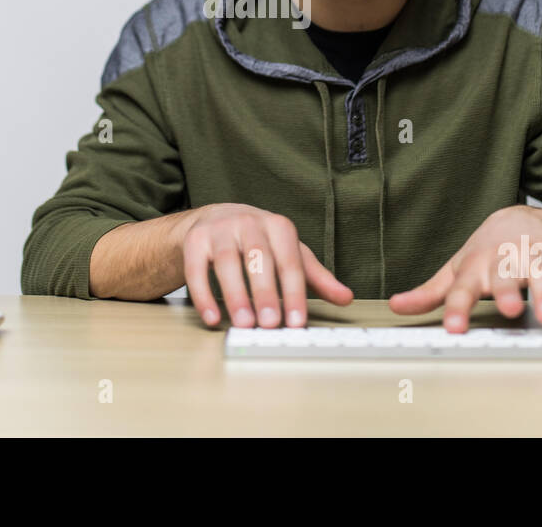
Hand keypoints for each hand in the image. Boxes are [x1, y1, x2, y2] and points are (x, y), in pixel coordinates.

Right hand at [180, 203, 352, 327]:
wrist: (215, 218)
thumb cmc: (259, 242)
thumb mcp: (290, 254)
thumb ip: (316, 278)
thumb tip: (346, 298)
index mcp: (279, 227)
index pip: (290, 262)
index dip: (294, 293)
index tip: (296, 322)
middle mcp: (249, 222)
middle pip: (258, 258)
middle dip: (265, 292)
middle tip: (269, 323)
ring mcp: (220, 229)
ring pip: (227, 262)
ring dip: (235, 294)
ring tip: (243, 323)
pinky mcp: (195, 240)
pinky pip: (196, 269)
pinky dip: (203, 295)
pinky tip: (212, 317)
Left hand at [388, 205, 541, 332]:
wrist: (520, 218)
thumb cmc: (485, 254)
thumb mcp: (457, 269)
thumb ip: (430, 293)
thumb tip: (396, 307)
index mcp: (476, 267)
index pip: (462, 289)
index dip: (457, 308)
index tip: (454, 329)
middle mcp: (506, 261)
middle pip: (506, 278)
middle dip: (508, 292)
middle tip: (510, 310)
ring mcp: (537, 259)